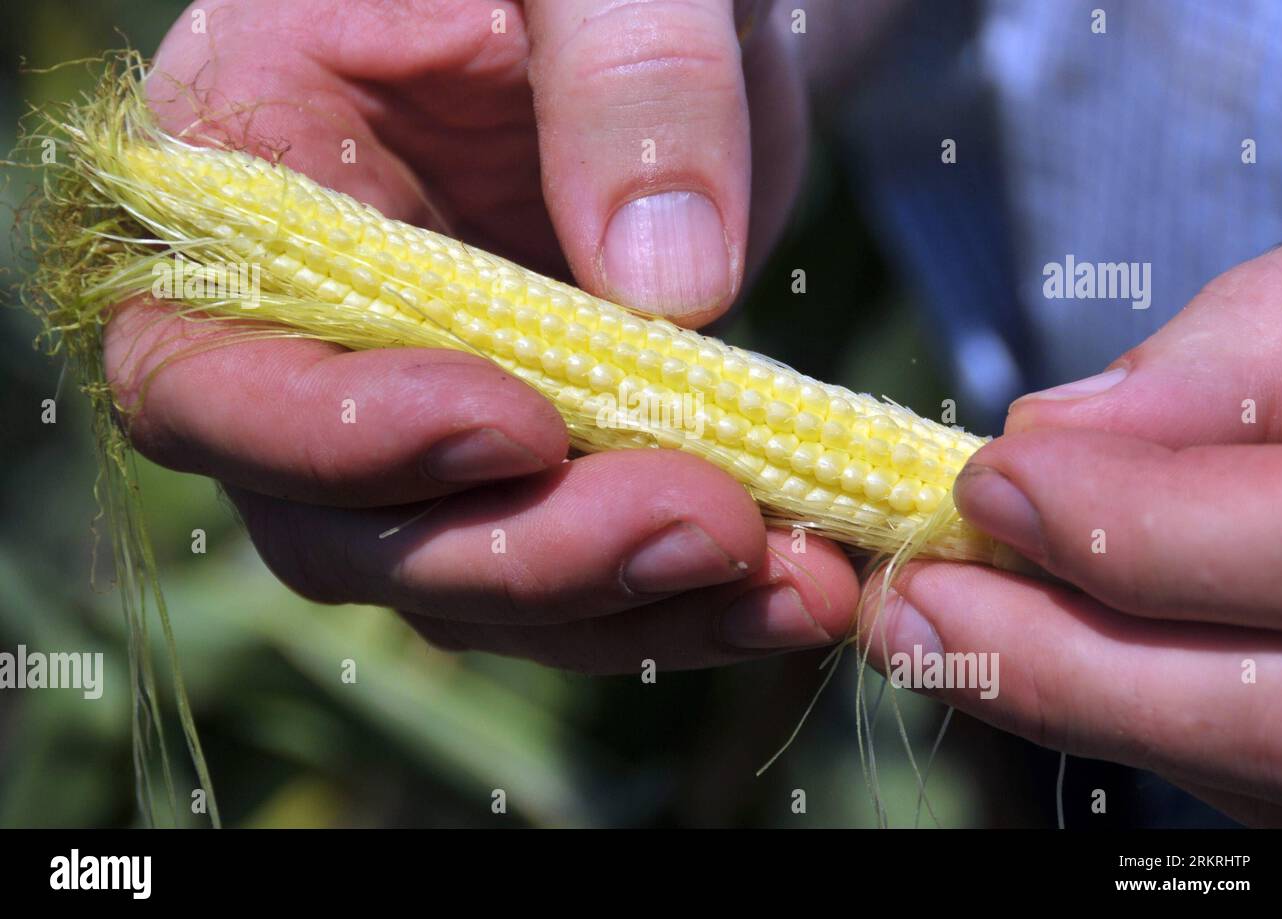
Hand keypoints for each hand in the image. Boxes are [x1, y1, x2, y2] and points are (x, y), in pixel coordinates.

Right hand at [109, 0, 860, 671]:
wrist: (663, 18)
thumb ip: (629, 80)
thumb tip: (671, 293)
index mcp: (242, 191)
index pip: (206, 374)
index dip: (341, 434)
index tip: (519, 424)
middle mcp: (306, 343)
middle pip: (341, 529)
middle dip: (525, 550)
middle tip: (707, 526)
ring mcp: (418, 424)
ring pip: (467, 581)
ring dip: (622, 605)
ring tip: (791, 583)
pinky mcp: (530, 471)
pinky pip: (571, 577)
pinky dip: (677, 601)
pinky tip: (793, 584)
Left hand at [868, 243, 1281, 825]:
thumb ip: (1236, 357)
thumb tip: (1052, 431)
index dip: (1128, 527)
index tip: (988, 481)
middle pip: (1269, 723)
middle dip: (1064, 667)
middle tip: (909, 609)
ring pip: (1251, 771)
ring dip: (1069, 705)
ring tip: (927, 639)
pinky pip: (1248, 772)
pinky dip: (1124, 713)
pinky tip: (1022, 656)